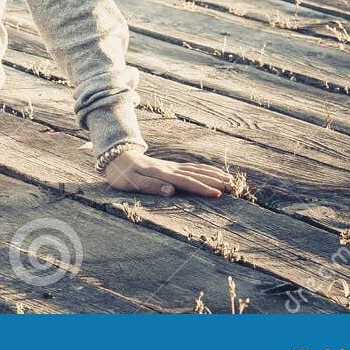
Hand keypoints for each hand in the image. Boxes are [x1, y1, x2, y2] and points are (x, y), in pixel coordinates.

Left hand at [103, 148, 233, 196]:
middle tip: (234, 186)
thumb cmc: (121, 173)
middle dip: (216, 180)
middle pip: (197, 174)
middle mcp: (170, 168)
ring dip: (213, 174)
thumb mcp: (131, 182)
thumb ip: (151, 186)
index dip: (203, 188)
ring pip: (196, 169)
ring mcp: (170, 166)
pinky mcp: (169, 166)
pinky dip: (204, 169)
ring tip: (229, 179)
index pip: (187, 182)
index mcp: (162, 174)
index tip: (219, 194)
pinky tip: (211, 172)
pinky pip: (191, 167)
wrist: (115, 154)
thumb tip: (171, 191)